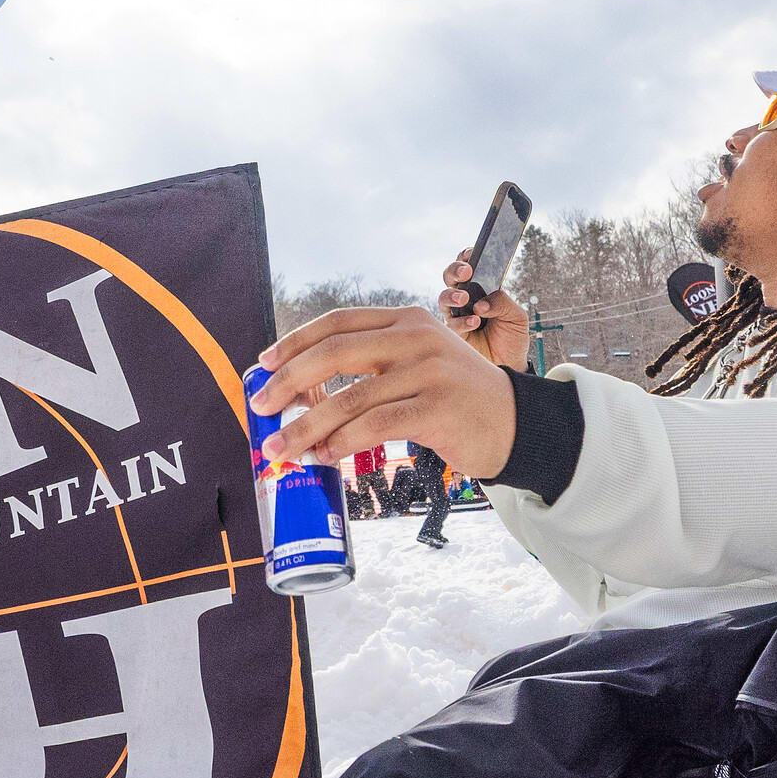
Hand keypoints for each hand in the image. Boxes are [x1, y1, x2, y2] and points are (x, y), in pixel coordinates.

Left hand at [254, 304, 517, 478]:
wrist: (516, 423)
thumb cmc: (455, 399)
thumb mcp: (418, 364)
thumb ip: (372, 365)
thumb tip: (303, 390)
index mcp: (405, 320)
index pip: (338, 322)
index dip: (294, 342)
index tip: (263, 365)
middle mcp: (416, 337)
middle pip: (333, 354)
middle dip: (288, 383)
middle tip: (261, 407)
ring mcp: (428, 371)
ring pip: (348, 399)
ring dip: (306, 428)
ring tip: (284, 449)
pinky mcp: (436, 408)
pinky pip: (373, 426)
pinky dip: (341, 444)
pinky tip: (325, 457)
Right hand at [437, 257, 531, 370]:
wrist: (510, 364)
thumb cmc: (511, 337)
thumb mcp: (517, 316)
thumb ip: (502, 303)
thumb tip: (481, 303)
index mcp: (480, 289)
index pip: (468, 267)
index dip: (466, 257)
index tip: (471, 253)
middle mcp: (465, 300)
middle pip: (450, 278)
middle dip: (454, 270)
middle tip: (466, 272)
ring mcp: (456, 316)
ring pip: (443, 298)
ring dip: (452, 295)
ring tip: (464, 299)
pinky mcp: (453, 335)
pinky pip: (450, 324)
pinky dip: (462, 321)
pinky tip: (475, 321)